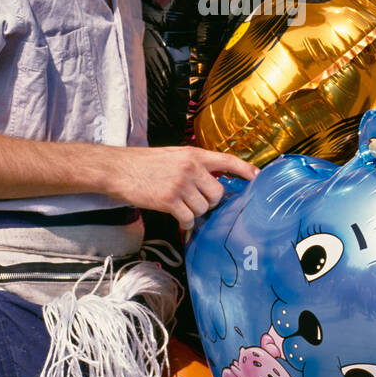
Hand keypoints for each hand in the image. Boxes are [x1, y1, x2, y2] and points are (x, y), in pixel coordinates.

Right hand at [107, 146, 257, 228]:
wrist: (117, 169)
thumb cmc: (144, 163)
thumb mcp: (173, 155)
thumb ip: (194, 165)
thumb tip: (214, 182)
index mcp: (193, 154)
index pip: (227, 160)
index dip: (245, 170)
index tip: (258, 178)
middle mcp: (191, 168)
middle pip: (217, 193)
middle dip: (210, 202)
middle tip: (196, 201)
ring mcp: (180, 184)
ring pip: (203, 208)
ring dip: (194, 212)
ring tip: (179, 205)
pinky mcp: (169, 200)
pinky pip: (188, 218)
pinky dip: (184, 222)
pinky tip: (176, 216)